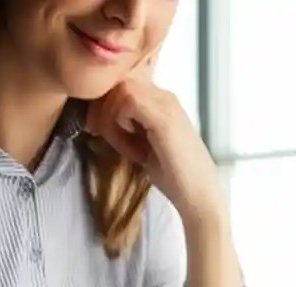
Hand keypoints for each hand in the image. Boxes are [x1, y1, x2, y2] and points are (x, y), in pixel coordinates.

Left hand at [87, 55, 224, 228]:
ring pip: (120, 90)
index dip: (102, 102)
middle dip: (101, 108)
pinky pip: (128, 103)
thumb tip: (97, 114)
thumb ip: (126, 124)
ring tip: (124, 147)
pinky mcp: (165, 118)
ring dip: (111, 119)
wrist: (200, 196)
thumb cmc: (173, 175)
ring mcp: (166, 104)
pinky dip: (120, 126)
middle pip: (117, 81)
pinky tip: (135, 150)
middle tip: (98, 134)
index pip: (120, 82)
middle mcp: (164, 96)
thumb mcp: (142, 143)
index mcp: (160, 100)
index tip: (95, 128)